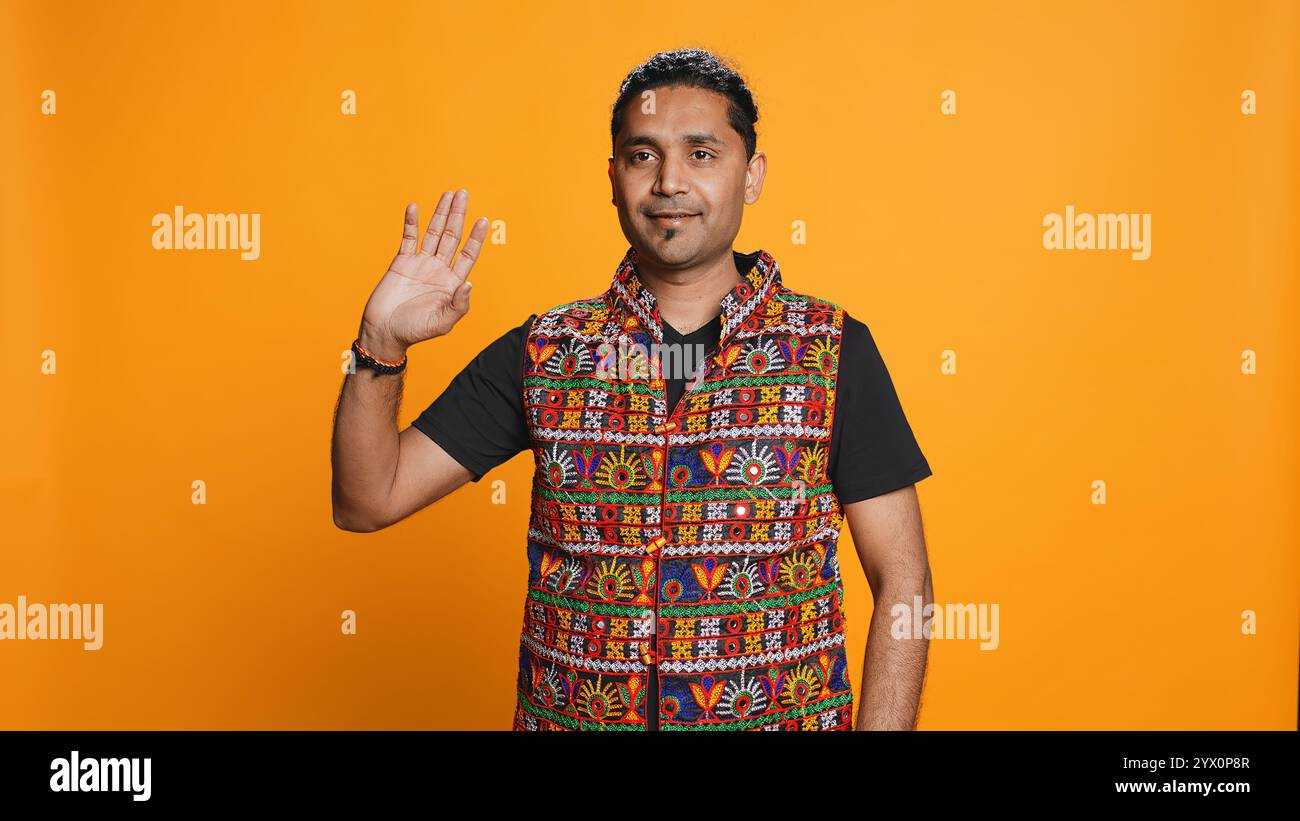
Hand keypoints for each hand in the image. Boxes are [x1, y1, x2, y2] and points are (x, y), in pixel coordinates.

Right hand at [358, 190, 488, 357]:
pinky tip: (415, 207)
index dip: (476, 238)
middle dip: (458, 215)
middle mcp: (438, 269)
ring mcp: (420, 264)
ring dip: (440, 213)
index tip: (484, 220)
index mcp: (452, 283)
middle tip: (463, 193)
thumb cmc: (415, 331)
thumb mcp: (442, 322)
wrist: (385, 332)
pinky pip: (408, 238)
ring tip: (448, 194)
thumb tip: (469, 284)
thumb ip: (458, 305)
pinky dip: (411, 223)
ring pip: (433, 233)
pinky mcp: (401, 262)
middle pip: (452, 236)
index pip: (468, 255)